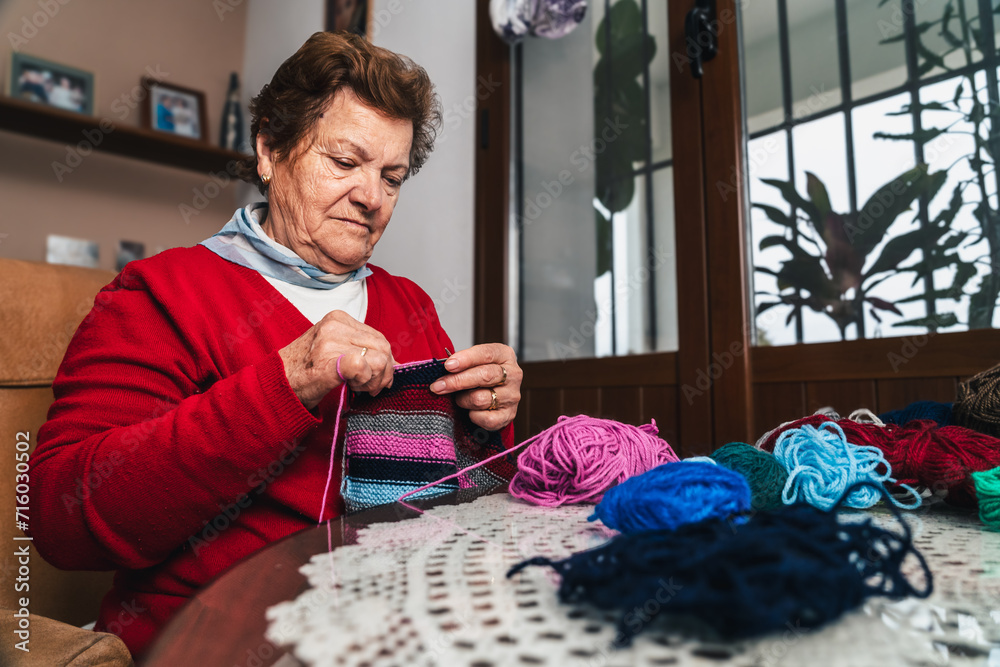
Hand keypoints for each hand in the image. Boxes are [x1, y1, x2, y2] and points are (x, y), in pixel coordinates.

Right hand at [278, 311, 394, 408]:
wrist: (276, 385)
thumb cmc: (306, 370)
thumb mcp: (334, 348)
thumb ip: (362, 348)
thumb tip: (395, 362)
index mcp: (338, 318)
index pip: (379, 338)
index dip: (385, 362)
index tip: (376, 378)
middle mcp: (334, 325)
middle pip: (383, 348)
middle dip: (383, 373)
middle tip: (368, 387)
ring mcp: (329, 341)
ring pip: (379, 359)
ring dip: (373, 380)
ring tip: (356, 386)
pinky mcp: (327, 360)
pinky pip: (362, 366)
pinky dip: (364, 380)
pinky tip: (352, 386)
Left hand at [430, 343, 521, 430]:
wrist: (494, 396)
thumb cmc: (479, 375)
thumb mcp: (474, 362)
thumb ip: (461, 363)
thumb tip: (440, 370)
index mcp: (504, 355)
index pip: (486, 354)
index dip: (466, 359)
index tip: (448, 365)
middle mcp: (513, 374)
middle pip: (484, 376)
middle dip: (457, 381)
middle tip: (438, 386)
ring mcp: (512, 396)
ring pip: (481, 399)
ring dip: (463, 400)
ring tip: (459, 398)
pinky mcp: (509, 415)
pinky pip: (487, 419)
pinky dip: (474, 416)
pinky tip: (470, 411)